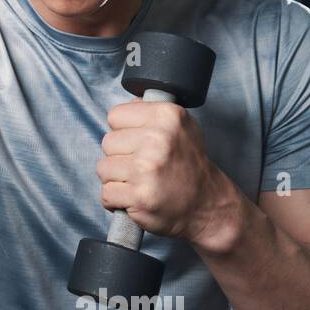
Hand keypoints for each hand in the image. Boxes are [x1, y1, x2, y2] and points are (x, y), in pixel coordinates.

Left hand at [97, 99, 230, 244]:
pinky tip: (135, 198)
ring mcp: (146, 169)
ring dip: (117, 179)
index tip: (139, 143)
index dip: (124, 131)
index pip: (115, 116)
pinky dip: (116, 200)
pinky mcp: (139, 196)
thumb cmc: (188, 165)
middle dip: (120, 156)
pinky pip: (106, 193)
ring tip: (139, 182)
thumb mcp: (182, 127)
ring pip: (103, 168)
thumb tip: (129, 104)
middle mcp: (157, 139)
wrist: (207, 205)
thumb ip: (154, 113)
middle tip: (142, 167)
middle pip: (107, 142)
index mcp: (167, 116)